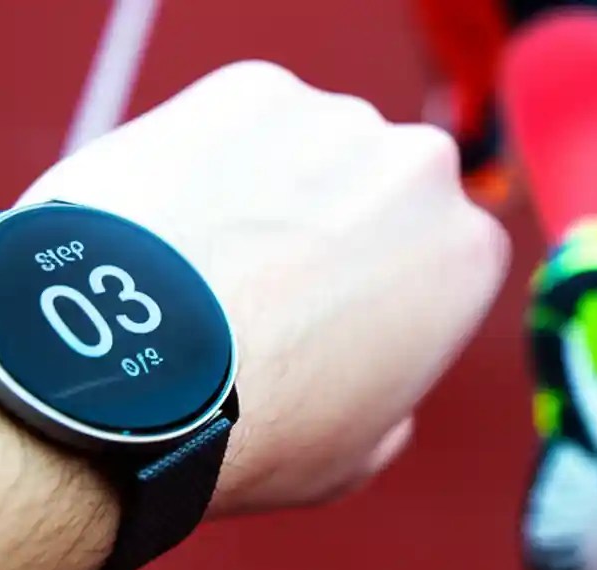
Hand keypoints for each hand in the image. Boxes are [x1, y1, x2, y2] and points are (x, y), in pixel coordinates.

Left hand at [18, 61, 509, 515]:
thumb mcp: (357, 452)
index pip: (445, 257)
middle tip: (276, 286)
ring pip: (317, 150)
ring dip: (281, 188)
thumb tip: (377, 379)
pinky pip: (246, 122)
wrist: (129, 372)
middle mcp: (419, 170)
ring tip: (213, 256)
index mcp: (466, 255)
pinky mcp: (250, 90)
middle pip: (388, 192)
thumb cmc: (251, 430)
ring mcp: (333, 120)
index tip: (343, 318)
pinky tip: (178, 217)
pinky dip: (218, 157)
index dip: (392, 292)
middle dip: (344, 228)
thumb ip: (393, 399)